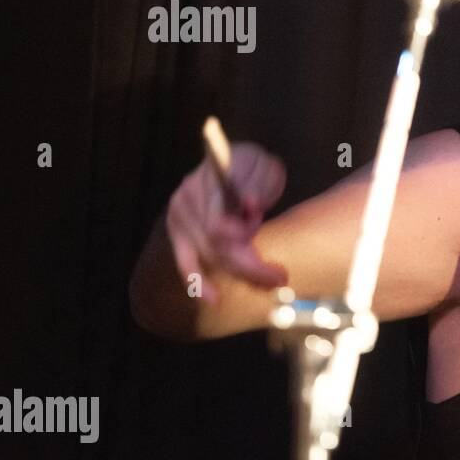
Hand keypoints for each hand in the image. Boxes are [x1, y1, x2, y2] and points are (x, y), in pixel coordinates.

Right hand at [165, 142, 288, 304]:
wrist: (232, 161)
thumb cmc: (253, 166)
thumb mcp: (263, 166)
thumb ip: (257, 183)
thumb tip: (249, 202)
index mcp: (211, 179)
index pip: (219, 221)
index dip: (242, 235)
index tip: (267, 240)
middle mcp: (189, 197)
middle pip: (217, 245)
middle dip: (251, 265)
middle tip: (280, 277)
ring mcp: (180, 216)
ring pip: (210, 257)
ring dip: (241, 273)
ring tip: (269, 282)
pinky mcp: (179, 232)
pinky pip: (185, 261)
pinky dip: (198, 282)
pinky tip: (212, 298)